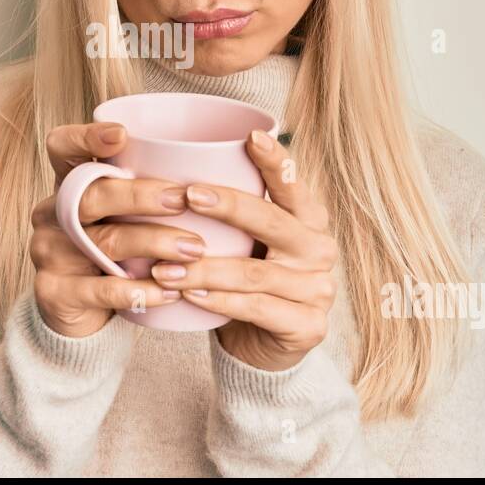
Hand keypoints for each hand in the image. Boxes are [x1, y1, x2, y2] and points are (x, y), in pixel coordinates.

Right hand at [29, 121, 208, 337]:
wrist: (79, 311)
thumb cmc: (113, 251)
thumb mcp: (120, 216)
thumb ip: (145, 191)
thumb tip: (220, 162)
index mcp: (67, 184)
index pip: (62, 148)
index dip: (85, 137)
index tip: (123, 135)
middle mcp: (52, 213)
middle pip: (90, 195)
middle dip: (140, 195)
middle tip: (183, 199)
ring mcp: (49, 253)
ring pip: (104, 242)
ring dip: (154, 243)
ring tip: (195, 249)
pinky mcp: (54, 292)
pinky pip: (102, 290)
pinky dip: (141, 290)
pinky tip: (173, 292)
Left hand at [149, 129, 338, 370]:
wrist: (261, 347)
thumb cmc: (246, 281)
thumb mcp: (245, 242)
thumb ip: (232, 211)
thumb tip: (176, 163)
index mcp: (309, 219)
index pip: (294, 185)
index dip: (276, 161)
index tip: (251, 137)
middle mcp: (320, 249)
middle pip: (272, 222)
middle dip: (229, 205)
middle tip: (188, 195)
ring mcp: (318, 289)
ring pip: (254, 273)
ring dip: (205, 268)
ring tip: (164, 266)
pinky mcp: (309, 326)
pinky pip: (256, 308)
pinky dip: (219, 301)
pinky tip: (190, 295)